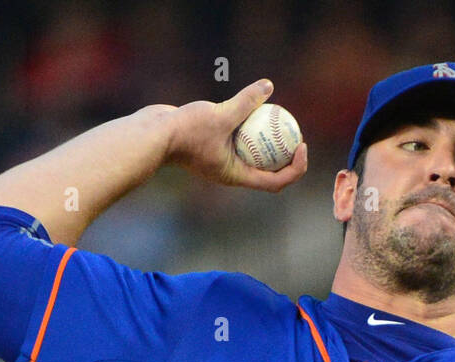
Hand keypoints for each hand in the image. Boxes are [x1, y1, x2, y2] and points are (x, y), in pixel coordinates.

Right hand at [160, 80, 308, 191]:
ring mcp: (221, 161)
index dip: (295, 168)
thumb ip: (246, 102)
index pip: (275, 182)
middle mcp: (232, 172)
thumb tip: (269, 85)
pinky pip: (237, 139)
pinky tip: (253, 106)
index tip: (302, 146)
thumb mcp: (220, 114)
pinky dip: (247, 127)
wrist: (152, 134)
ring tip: (279, 118)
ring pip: (252, 154)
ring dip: (267, 141)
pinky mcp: (212, 146)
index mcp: (237, 176)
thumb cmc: (185, 131)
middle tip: (297, 132)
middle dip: (287, 155)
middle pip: (269, 171)